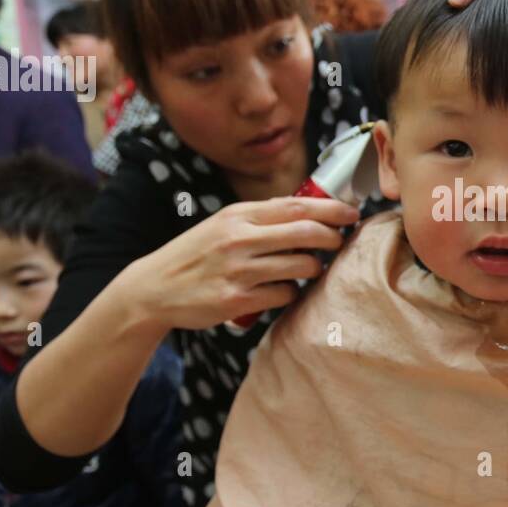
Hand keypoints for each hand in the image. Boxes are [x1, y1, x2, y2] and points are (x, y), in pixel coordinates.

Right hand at [119, 197, 359, 331]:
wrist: (155, 288)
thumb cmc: (197, 254)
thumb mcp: (224, 224)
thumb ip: (262, 218)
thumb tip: (311, 212)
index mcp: (239, 215)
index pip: (297, 205)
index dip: (331, 209)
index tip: (352, 213)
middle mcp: (239, 239)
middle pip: (307, 233)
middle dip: (332, 238)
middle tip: (339, 243)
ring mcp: (238, 270)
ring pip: (301, 266)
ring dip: (313, 269)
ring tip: (306, 269)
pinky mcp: (237, 300)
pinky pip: (285, 295)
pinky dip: (291, 293)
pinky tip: (282, 291)